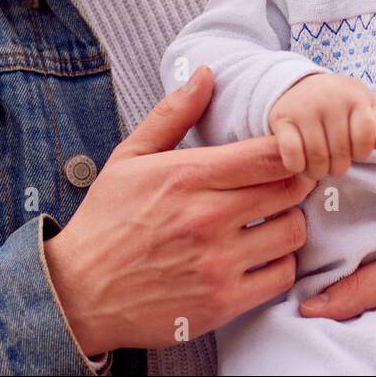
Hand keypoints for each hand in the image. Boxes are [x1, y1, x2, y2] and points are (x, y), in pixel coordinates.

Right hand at [43, 67, 315, 354]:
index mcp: (188, 176)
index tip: (289, 151)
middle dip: (296, 181)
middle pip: (290, 189)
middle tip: (286, 183)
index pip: (269, 154)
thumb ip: (173, 114)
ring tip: (272, 219)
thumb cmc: (106, 222)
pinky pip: (282, 276)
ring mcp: (217, 263)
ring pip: (293, 232)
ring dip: (290, 222)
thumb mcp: (129, 158)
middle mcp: (207, 218)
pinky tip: (262, 255)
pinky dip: (281, 264)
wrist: (78, 294)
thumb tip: (206, 74)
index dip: (292, 149)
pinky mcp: (223, 302)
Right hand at [268, 73, 375, 177]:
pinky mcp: (282, 118)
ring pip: (317, 157)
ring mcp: (304, 108)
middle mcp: (330, 100)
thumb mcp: (363, 107)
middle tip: (334, 166)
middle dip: (339, 167)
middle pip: (341, 152)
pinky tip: (300, 164)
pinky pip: (292, 153)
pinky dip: (297, 166)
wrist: (298, 85)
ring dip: (318, 171)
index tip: (355, 152)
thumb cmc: (339, 103)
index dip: (362, 152)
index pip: (366, 136)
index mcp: (354, 97)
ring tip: (319, 168)